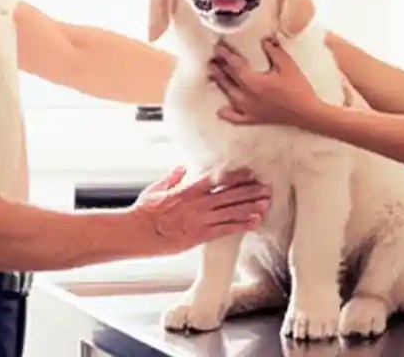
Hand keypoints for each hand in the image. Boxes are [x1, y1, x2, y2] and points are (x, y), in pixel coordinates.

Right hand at [130, 166, 269, 254]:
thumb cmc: (143, 211)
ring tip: (266, 202)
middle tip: (267, 186)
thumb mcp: (156, 189)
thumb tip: (183, 167)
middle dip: (250, 190)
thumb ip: (172, 177)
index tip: (250, 172)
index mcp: (187, 190)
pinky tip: (254, 222)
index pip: (216, 179)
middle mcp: (197, 203)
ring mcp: (200, 220)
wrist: (136, 233)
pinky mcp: (199, 236)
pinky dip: (241, 225)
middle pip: (229, 194)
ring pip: (231, 211)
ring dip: (250, 206)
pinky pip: (225, 230)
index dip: (235, 175)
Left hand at [209, 38, 324, 126]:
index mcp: (253, 81)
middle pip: (227, 78)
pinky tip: (221, 110)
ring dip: (219, 83)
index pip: (234, 64)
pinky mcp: (253, 118)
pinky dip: (227, 114)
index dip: (225, 54)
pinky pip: (235, 117)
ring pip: (228, 94)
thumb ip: (274, 51)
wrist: (306, 112)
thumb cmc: (297, 88)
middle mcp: (245, 95)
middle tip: (212, 58)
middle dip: (219, 66)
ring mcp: (247, 109)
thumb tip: (264, 39)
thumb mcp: (287, 65)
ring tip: (212, 74)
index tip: (218, 46)